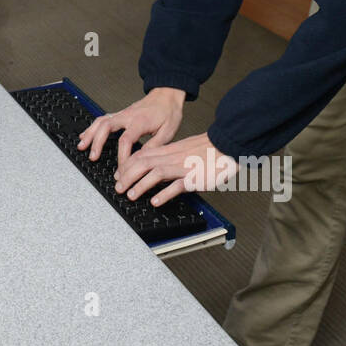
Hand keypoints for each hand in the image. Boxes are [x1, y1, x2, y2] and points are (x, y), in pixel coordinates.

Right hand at [77, 86, 183, 168]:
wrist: (167, 94)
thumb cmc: (169, 112)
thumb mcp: (168, 131)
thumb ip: (154, 146)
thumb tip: (142, 160)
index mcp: (139, 121)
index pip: (125, 141)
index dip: (122, 157)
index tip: (122, 170)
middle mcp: (127, 116)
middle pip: (106, 127)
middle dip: (97, 143)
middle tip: (93, 157)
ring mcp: (122, 114)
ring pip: (100, 121)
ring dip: (89, 134)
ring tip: (81, 147)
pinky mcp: (120, 114)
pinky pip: (102, 119)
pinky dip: (92, 127)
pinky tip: (86, 135)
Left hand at [114, 131, 237, 206]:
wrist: (227, 144)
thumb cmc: (208, 149)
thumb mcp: (183, 150)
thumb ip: (169, 157)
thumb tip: (155, 168)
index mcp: (169, 150)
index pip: (142, 155)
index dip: (127, 165)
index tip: (118, 175)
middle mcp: (172, 157)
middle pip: (143, 162)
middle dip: (127, 175)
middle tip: (118, 188)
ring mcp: (183, 166)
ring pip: (156, 172)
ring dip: (141, 184)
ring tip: (131, 195)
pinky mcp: (195, 177)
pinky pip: (177, 184)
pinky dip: (165, 193)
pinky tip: (156, 201)